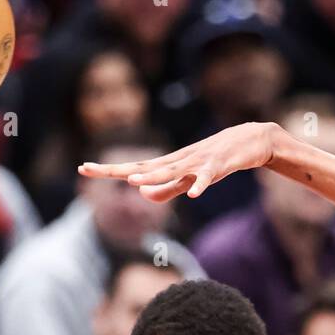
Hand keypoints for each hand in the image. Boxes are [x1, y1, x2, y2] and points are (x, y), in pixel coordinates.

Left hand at [79, 121, 277, 201]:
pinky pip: (208, 177)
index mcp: (169, 165)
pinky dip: (201, 184)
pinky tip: (193, 193)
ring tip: (133, 182)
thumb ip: (166, 189)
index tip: (83, 168)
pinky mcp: (218, 165)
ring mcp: (197, 162)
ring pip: (172, 170)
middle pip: (142, 166)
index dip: (108, 170)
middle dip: (116, 169)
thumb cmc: (216, 159)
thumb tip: (142, 195)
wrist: (251, 139)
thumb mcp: (188, 178)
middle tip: (87, 168)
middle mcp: (177, 160)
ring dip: (153, 176)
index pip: (133, 167)